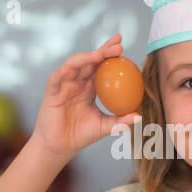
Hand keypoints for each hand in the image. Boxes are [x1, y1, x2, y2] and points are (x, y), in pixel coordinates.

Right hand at [32, 32, 141, 160]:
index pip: (102, 66)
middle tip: (118, 44)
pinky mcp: (52, 91)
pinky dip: (63, 71)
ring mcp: (64, 85)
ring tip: (99, 54)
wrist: (60, 147)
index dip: (110, 54)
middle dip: (103, 50)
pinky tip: (72, 67)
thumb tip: (140, 116)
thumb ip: (121, 121)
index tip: (123, 46)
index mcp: (90, 87)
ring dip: (86, 57)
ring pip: (74, 65)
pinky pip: (57, 78)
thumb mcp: (105, 126)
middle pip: (90, 60)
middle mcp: (77, 82)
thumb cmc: (81, 135)